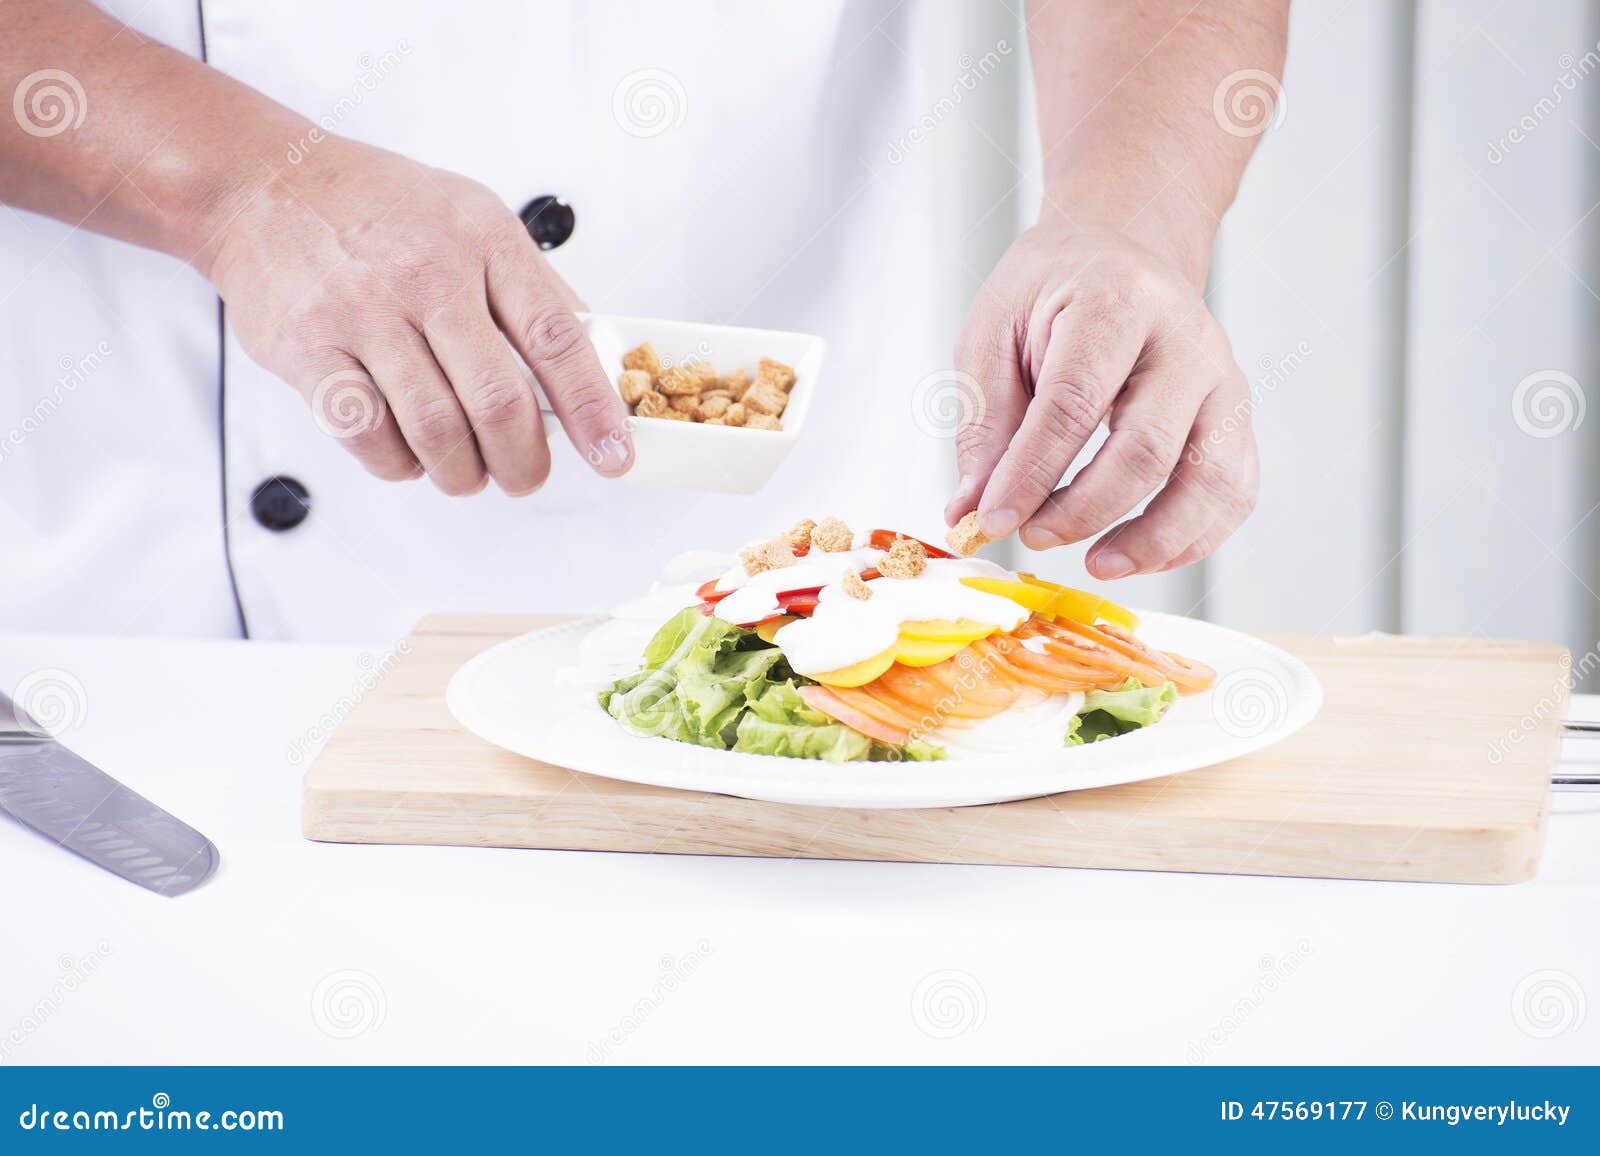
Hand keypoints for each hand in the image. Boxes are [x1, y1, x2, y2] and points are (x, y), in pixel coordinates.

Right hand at [202, 137, 631, 495]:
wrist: (263, 183)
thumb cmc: (381, 209)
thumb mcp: (474, 220)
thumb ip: (533, 290)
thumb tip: (596, 363)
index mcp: (483, 241)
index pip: (557, 339)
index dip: (593, 409)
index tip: (614, 457)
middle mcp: (426, 274)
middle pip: (498, 401)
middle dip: (523, 461)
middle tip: (525, 476)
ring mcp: (363, 312)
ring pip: (436, 429)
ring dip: (463, 472)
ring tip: (468, 473)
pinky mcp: (308, 348)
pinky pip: (368, 435)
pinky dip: (399, 464)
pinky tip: (409, 456)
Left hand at [945, 225, 1257, 577]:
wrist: (1120, 254)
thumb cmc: (1049, 296)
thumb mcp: (993, 334)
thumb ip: (984, 424)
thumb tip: (971, 513)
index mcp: (1115, 302)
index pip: (1074, 403)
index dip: (1031, 473)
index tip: (993, 520)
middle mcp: (1184, 340)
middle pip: (1146, 448)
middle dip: (1083, 510)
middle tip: (1032, 537)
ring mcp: (1223, 380)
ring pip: (1210, 479)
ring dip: (1153, 539)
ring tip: (1096, 565)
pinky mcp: (1237, 416)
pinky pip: (1235, 492)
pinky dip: (1193, 538)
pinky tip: (1140, 556)